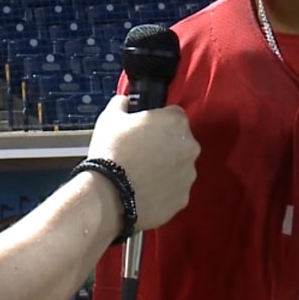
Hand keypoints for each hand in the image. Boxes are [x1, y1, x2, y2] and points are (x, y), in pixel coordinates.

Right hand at [86, 95, 198, 231]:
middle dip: (164, 145)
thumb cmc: (111, 154)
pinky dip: (163, 189)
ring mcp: (188, 174)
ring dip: (165, 168)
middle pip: (180, 141)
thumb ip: (122, 104)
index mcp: (175, 122)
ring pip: (179, 166)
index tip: (145, 130)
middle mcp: (189, 147)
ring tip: (140, 173)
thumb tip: (124, 102)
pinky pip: (174, 189)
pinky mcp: (182, 197)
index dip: (157, 121)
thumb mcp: (110, 118)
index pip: (173, 114)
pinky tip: (144, 189)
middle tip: (141, 152)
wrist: (109, 195)